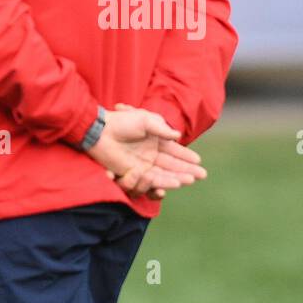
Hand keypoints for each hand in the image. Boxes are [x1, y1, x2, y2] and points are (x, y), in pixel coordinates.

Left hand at [85, 105, 204, 198]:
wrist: (101, 131)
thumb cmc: (121, 122)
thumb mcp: (145, 120)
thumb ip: (162, 129)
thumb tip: (178, 136)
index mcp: (154, 140)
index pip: (174, 150)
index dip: (186, 156)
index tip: (198, 161)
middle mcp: (150, 154)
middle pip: (172, 165)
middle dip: (187, 170)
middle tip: (202, 175)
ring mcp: (142, 164)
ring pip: (164, 173)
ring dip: (178, 177)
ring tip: (191, 180)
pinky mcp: (133, 172)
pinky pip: (151, 179)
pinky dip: (164, 181)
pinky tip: (175, 183)